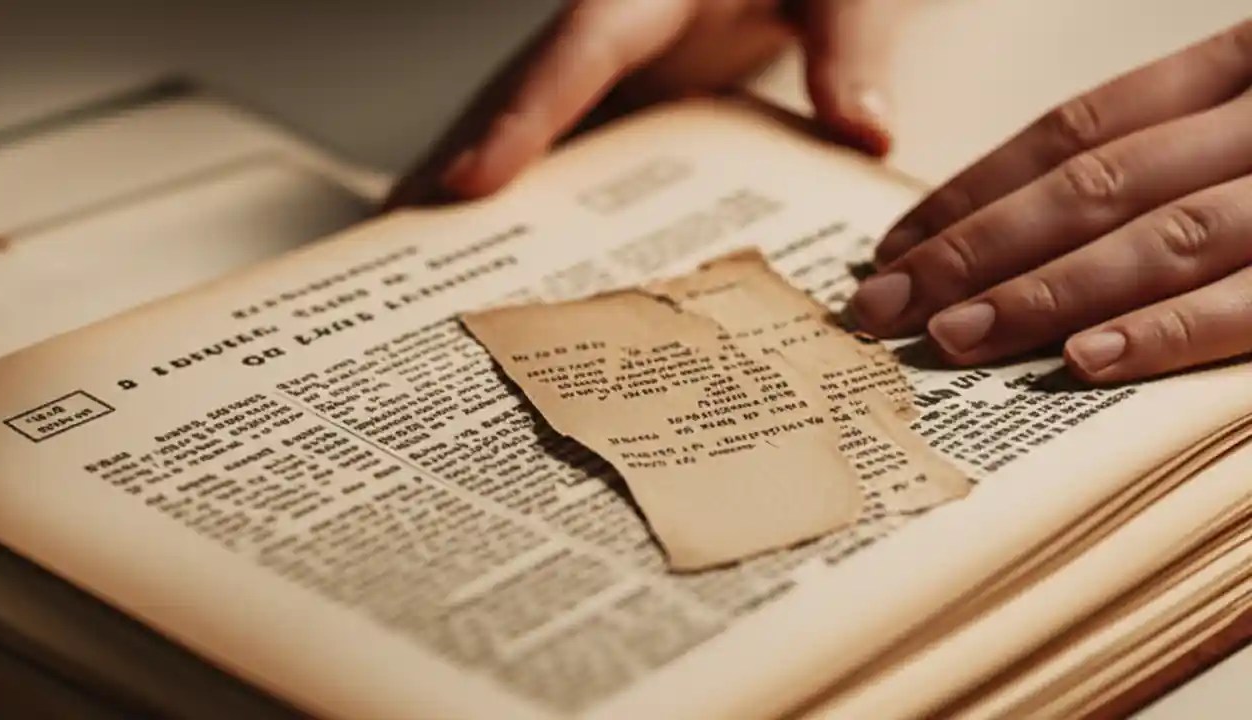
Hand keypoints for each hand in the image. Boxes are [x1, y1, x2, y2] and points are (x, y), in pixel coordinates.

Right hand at [386, 0, 910, 206]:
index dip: (520, 118)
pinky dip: (513, 194)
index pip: (576, 53)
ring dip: (461, 186)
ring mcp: (609, 72)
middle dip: (452, 164)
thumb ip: (853, 48)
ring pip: (516, 123)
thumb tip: (862, 130)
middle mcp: (611, 32)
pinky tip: (484, 244)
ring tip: (404, 255)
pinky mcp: (620, 100)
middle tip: (392, 239)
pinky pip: (555, 147)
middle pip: (513, 94)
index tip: (467, 183)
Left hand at [851, 19, 1251, 384]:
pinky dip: (1164, 332)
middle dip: (975, 251)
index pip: (1079, 130)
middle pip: (1094, 186)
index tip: (892, 247)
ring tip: (952, 337)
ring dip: (1045, 294)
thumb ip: (1169, 150)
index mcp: (1236, 71)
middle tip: (885, 307)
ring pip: (1159, 240)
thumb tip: (1025, 226)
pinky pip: (1247, 305)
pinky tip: (1080, 359)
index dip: (974, 189)